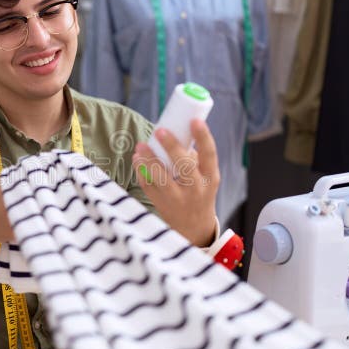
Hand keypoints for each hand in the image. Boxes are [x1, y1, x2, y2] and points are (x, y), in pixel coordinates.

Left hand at [132, 119, 219, 245]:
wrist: (195, 228)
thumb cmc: (200, 192)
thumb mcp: (206, 178)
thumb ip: (195, 159)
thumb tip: (177, 132)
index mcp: (211, 178)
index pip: (210, 155)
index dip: (203, 137)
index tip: (194, 121)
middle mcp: (196, 189)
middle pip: (184, 166)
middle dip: (171, 146)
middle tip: (159, 130)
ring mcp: (178, 199)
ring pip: (162, 178)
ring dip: (150, 160)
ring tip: (141, 146)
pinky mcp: (162, 205)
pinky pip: (149, 187)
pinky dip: (141, 172)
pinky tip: (137, 160)